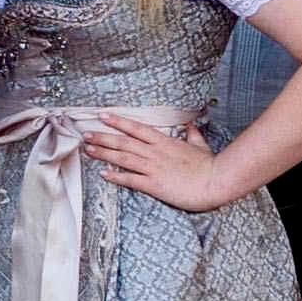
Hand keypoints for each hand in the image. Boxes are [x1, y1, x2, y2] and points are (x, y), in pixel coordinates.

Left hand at [82, 120, 240, 214]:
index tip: (103, 116)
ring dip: (104, 153)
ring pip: (123, 158)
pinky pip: (131, 179)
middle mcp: (155, 152)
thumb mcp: (200, 146)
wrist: (215, 181)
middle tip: (86, 134)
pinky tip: (104, 174)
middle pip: (124, 142)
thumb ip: (193, 135)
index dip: (118, 122)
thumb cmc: (209, 166)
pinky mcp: (154, 184)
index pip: (136, 128)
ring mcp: (153, 168)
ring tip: (88, 150)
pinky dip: (116, 177)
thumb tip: (191, 126)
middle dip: (103, 137)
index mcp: (165, 142)